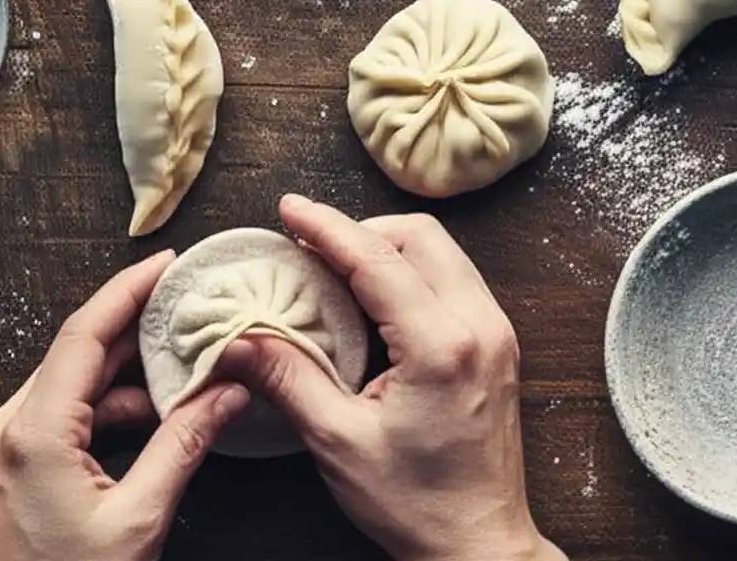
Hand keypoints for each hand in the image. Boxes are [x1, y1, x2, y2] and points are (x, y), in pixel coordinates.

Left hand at [0, 250, 250, 560]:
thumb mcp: (140, 517)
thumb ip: (185, 444)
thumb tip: (225, 391)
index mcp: (30, 434)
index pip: (83, 335)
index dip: (127, 290)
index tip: (164, 264)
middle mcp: (2, 434)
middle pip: (74, 359)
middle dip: (134, 335)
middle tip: (185, 315)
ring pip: (67, 391)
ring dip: (122, 381)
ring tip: (180, 375)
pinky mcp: (2, 476)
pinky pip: (54, 422)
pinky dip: (100, 415)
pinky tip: (146, 421)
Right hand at [223, 196, 566, 560]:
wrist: (478, 545)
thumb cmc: (417, 504)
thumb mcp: (338, 442)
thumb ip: (287, 379)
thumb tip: (238, 338)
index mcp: (441, 346)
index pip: (378, 259)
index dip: (326, 227)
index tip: (289, 209)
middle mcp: (480, 327)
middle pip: (420, 236)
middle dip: (360, 229)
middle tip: (309, 243)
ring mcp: (496, 334)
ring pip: (442, 252)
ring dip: (387, 247)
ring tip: (334, 265)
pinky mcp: (498, 346)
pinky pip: (453, 279)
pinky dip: (411, 272)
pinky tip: (373, 296)